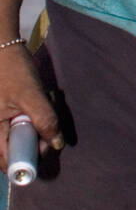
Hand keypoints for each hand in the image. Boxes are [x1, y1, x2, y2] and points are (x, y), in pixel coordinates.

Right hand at [0, 43, 63, 172]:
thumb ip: (44, 120)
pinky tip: (37, 104)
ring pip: (21, 138)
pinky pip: (20, 126)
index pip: (7, 161)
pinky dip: (32, 119)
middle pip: (16, 151)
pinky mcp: (5, 116)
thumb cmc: (13, 69)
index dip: (28, 159)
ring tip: (41, 107)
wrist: (3, 47)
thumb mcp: (31, 95)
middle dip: (35, 141)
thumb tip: (56, 144)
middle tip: (47, 124)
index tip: (45, 145)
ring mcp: (0, 123)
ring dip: (36, 129)